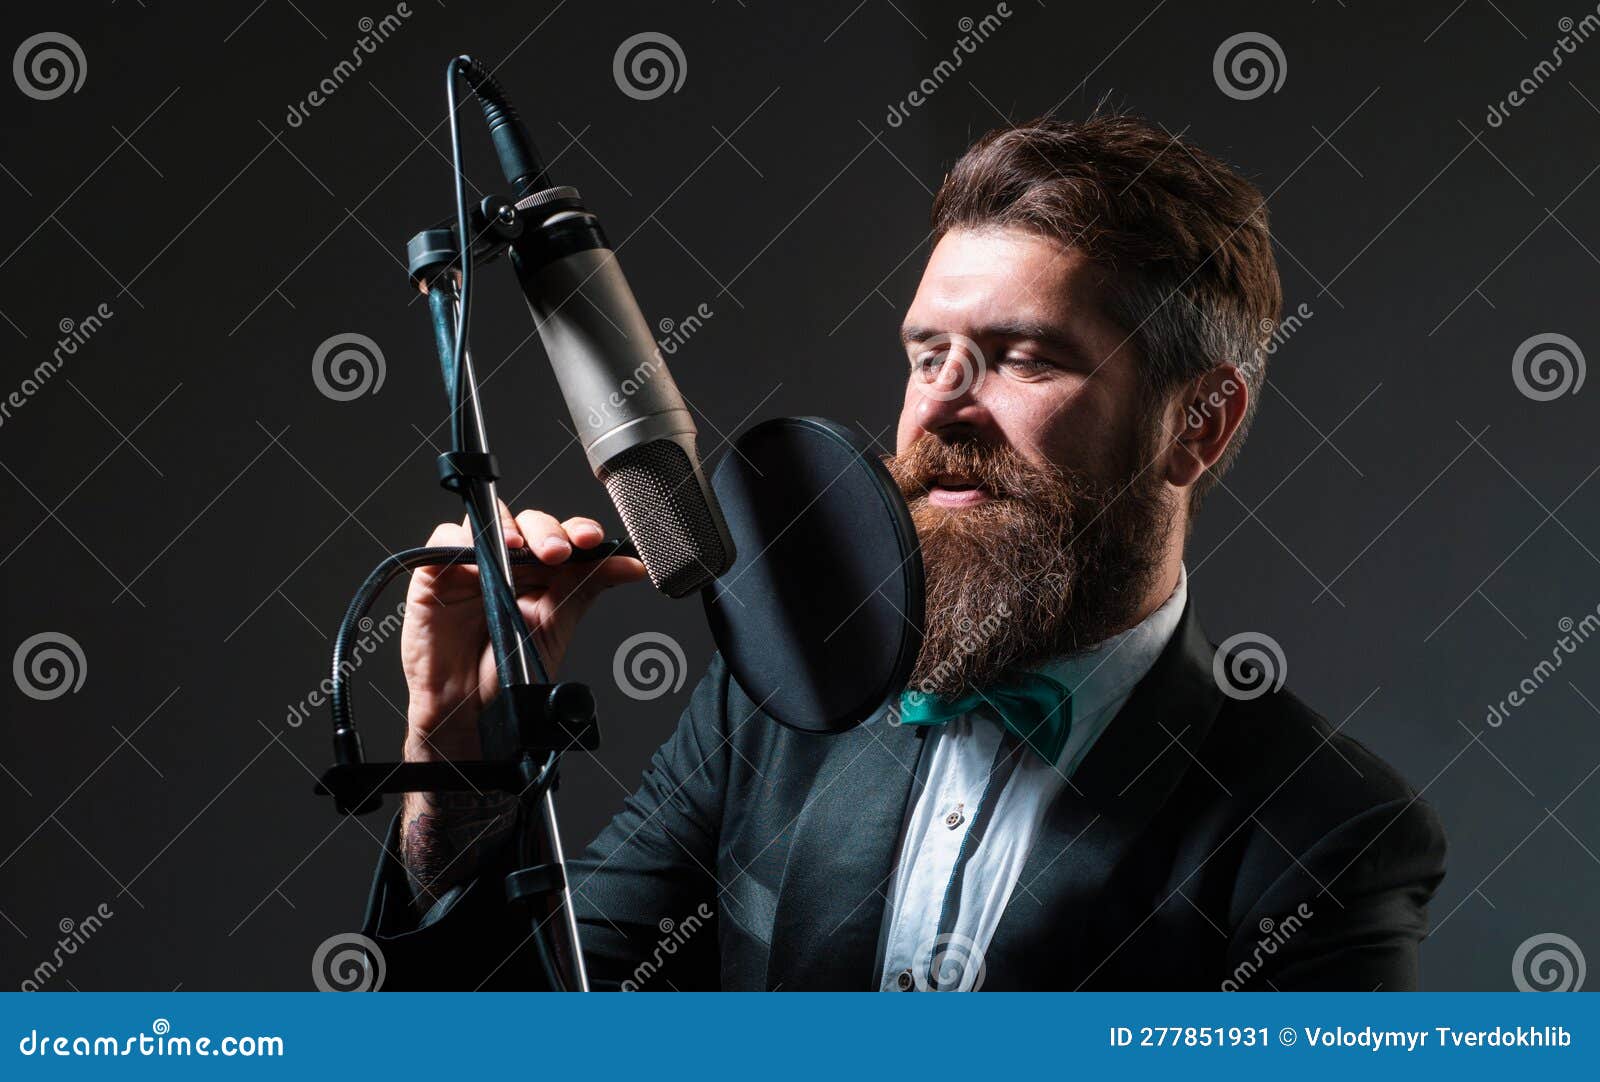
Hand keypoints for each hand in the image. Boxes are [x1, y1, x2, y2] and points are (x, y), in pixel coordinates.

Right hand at [399, 502, 646, 763]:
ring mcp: (474, 563)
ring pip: (491, 521)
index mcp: (544, 573)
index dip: (577, 530)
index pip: (564, 536)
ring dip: (509, 528)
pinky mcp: (437, 570)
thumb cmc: (509, 671)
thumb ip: (588, 586)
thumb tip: (631, 565)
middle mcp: (511, 563)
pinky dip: (463, 538)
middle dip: (547, 530)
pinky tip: (481, 554)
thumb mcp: (556, 625)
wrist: (468, 707)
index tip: (592, 539)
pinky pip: (447, 537)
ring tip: (520, 548)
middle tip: (558, 552)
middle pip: (530, 523)